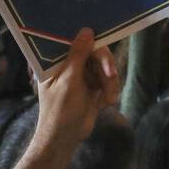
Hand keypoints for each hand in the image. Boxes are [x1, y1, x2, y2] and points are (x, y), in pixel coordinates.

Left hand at [31, 27, 119, 152]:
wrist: (66, 138)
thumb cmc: (60, 110)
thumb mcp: (69, 81)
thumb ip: (78, 55)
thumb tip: (87, 30)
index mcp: (57, 61)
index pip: (76, 42)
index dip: (92, 42)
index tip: (102, 48)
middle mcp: (69, 65)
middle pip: (95, 53)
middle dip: (105, 66)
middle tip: (112, 75)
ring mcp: (82, 76)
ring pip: (105, 68)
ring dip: (110, 83)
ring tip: (108, 99)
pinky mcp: (93, 86)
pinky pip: (108, 80)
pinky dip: (110, 91)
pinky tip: (105, 104)